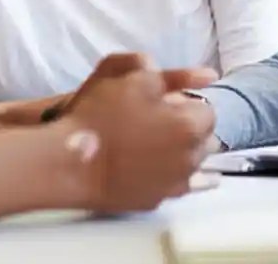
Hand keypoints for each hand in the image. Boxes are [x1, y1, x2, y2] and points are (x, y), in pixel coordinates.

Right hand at [54, 61, 217, 212]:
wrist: (69, 160)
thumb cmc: (101, 115)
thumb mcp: (135, 78)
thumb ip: (172, 75)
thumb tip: (208, 76)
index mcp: (189, 126)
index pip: (207, 111)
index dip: (188, 104)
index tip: (168, 103)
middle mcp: (189, 159)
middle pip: (204, 141)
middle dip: (190, 130)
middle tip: (163, 121)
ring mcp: (172, 185)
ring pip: (193, 165)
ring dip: (183, 153)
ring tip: (155, 144)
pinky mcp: (154, 201)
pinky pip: (174, 186)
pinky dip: (170, 175)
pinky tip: (157, 168)